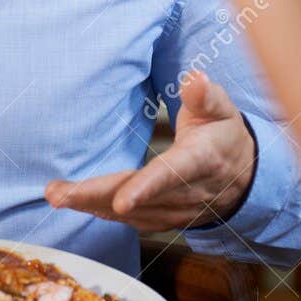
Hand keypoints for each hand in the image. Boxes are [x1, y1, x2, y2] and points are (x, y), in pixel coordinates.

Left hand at [46, 70, 256, 232]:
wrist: (244, 176)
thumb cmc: (224, 134)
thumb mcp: (222, 109)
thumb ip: (206, 95)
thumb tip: (194, 78)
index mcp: (201, 160)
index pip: (172, 175)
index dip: (146, 187)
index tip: (121, 199)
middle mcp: (187, 192)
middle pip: (139, 199)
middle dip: (97, 197)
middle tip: (59, 194)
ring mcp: (175, 211)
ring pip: (130, 213)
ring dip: (90, 205)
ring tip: (56, 194)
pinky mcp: (164, 219)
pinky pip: (130, 221)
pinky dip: (101, 213)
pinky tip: (76, 203)